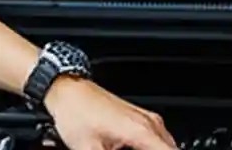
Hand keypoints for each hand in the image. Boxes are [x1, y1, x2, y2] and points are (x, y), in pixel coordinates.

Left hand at [44, 76, 176, 149]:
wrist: (63, 88)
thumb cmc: (74, 112)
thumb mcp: (88, 149)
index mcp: (144, 132)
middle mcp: (150, 123)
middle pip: (168, 149)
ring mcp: (145, 117)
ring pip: (161, 145)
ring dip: (148, 149)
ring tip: (118, 148)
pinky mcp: (136, 116)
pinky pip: (152, 139)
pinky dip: (145, 146)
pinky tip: (123, 148)